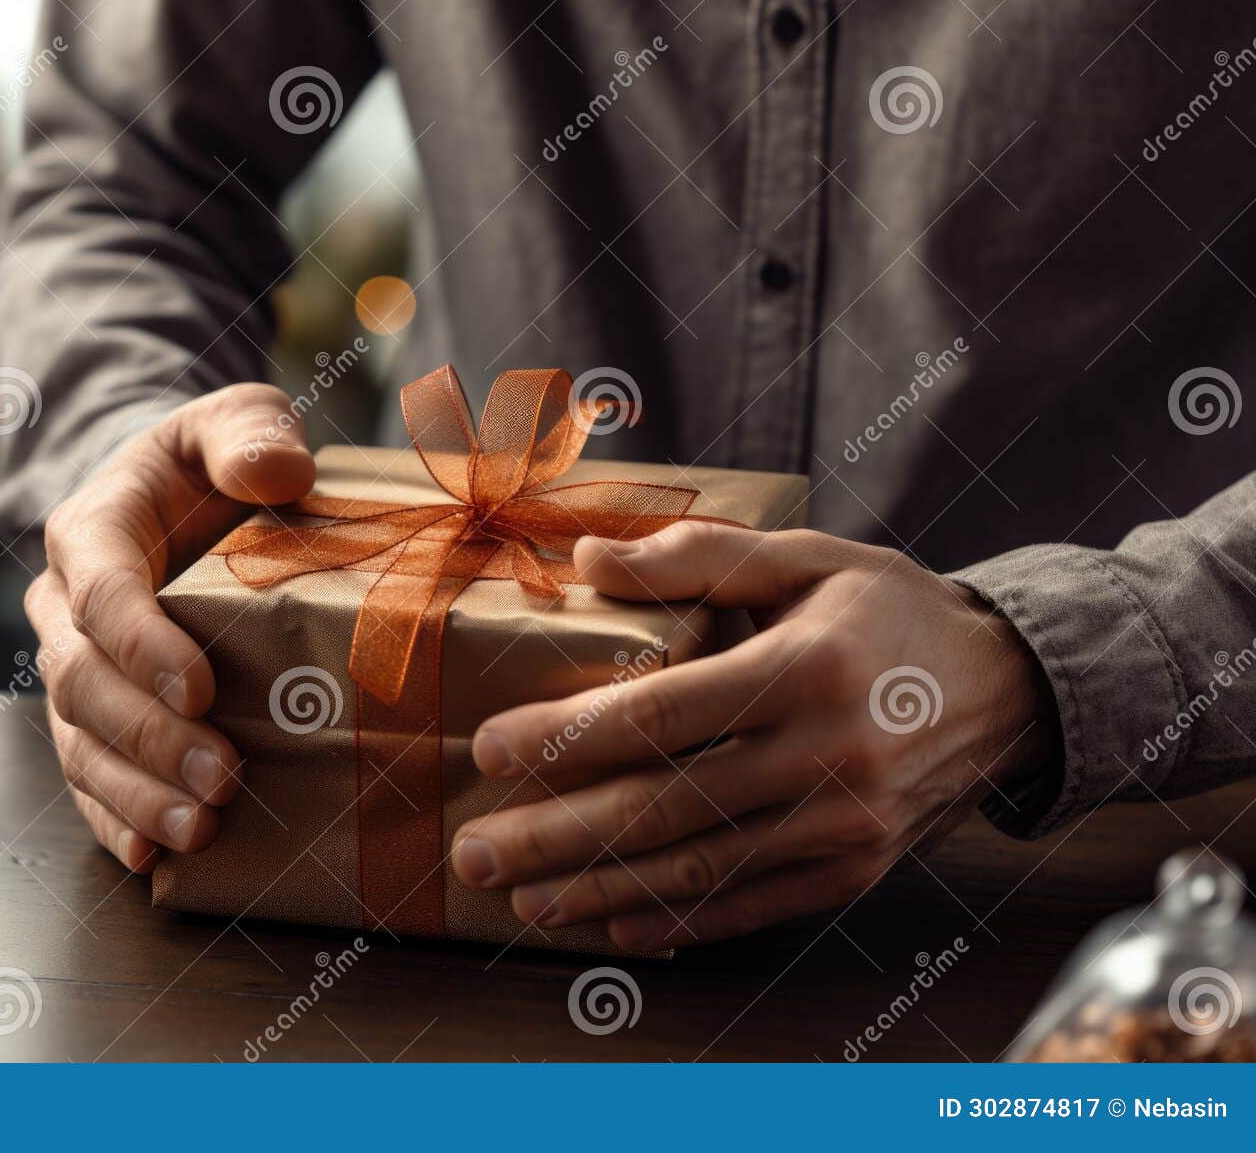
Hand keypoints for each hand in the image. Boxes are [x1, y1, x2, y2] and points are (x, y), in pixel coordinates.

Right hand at [25, 384, 313, 871]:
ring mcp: (76, 668)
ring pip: (79, 742)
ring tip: (197, 831)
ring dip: (134, 793)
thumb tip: (280, 471)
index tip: (201, 690)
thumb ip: (250, 434)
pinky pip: (89, 776)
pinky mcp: (98, 716)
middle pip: (84, 682)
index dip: (143, 644)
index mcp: (93, 530)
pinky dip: (115, 819)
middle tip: (221, 778)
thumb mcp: (235, 421)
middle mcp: (67, 607)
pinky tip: (154, 857)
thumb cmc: (212, 461)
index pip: (103, 591)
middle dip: (149, 737)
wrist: (178, 499)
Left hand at [450, 522, 1058, 948]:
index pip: (660, 715)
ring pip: (697, 871)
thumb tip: (589, 561)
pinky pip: (749, 906)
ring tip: (521, 900)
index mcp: (806, 670)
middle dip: (557, 838)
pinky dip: (676, 922)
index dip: (567, 737)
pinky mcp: (853, 870)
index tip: (490, 750)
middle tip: (474, 852)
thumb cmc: (891, 613)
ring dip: (599, 892)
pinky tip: (613, 928)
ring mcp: (844, 827)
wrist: (1012, 690)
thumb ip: (698, 557)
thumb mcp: (808, 558)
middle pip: (663, 809)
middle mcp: (826, 759)